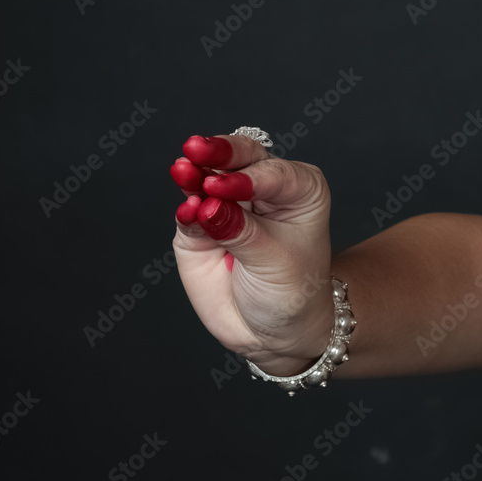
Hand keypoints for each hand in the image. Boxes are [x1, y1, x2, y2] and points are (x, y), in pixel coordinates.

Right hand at [170, 134, 334, 375]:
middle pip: (240, 158)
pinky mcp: (200, 224)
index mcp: (299, 188)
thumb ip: (240, 232)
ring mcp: (228, 203)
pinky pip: (190, 212)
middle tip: (197, 149)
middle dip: (219, 153)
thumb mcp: (275, 262)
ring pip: (208, 178)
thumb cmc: (292, 292)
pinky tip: (186, 210)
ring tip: (182, 171)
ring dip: (194, 174)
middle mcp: (264, 186)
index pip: (271, 172)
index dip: (247, 177)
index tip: (223, 186)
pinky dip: (186, 210)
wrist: (273, 331)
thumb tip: (206, 206)